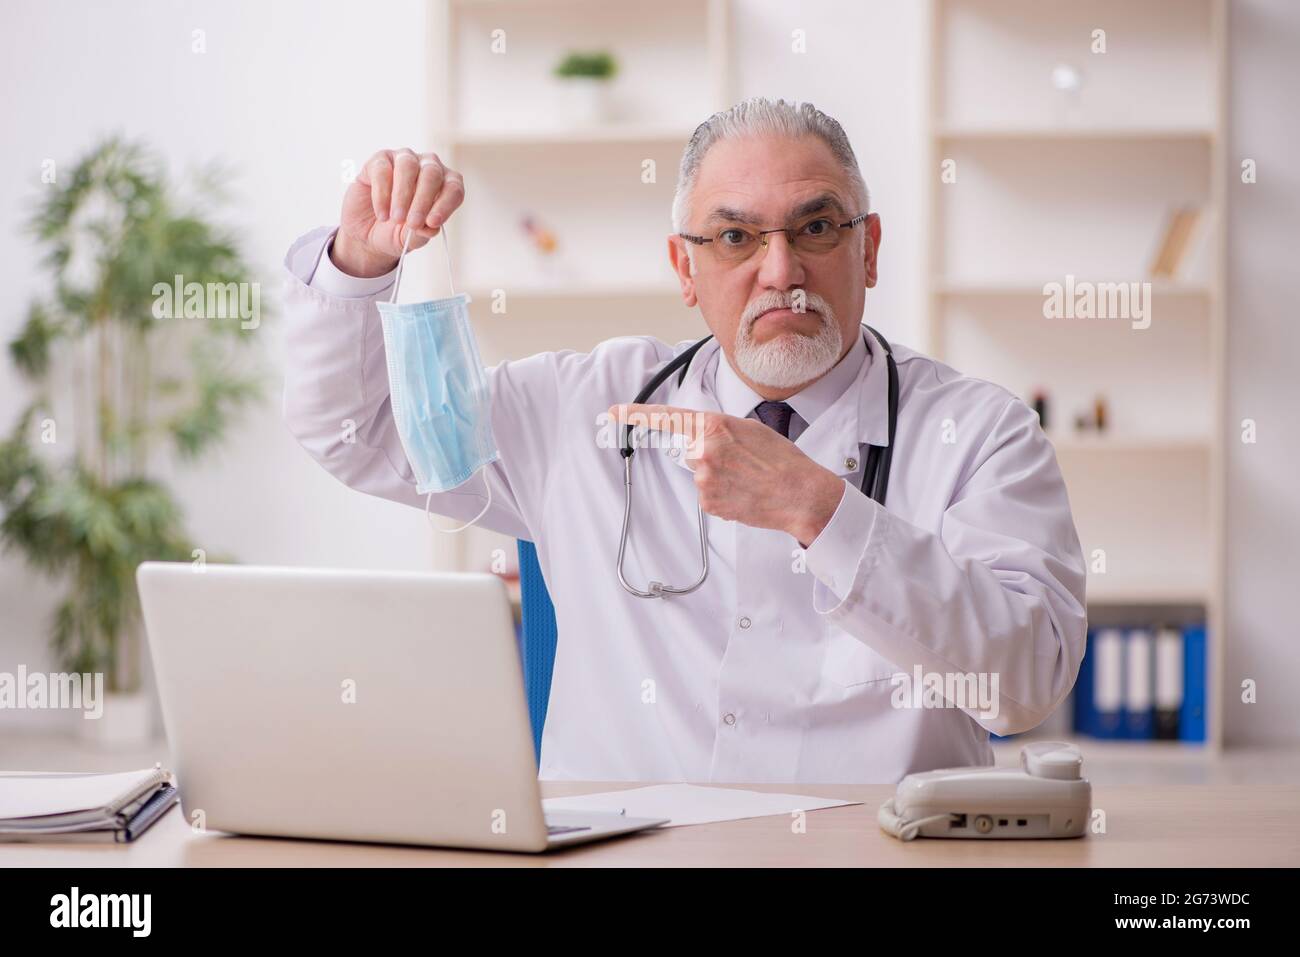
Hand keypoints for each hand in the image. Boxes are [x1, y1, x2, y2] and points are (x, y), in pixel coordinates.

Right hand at [332, 148, 464, 277]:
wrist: (367, 232)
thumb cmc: (396, 231)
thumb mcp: (412, 239)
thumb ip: (423, 232)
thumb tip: (430, 227)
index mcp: (444, 185)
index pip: (454, 188)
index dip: (446, 205)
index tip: (433, 223)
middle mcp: (427, 167)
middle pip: (432, 174)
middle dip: (423, 201)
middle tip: (412, 223)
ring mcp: (404, 159)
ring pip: (408, 166)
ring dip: (402, 195)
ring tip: (396, 219)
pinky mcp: (379, 160)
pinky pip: (382, 169)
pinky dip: (382, 194)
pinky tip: (382, 214)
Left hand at [610, 403, 846, 546]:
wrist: (801, 494)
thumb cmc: (782, 460)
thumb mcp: (750, 429)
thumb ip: (718, 429)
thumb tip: (700, 437)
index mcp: (714, 426)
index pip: (666, 417)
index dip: (637, 414)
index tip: (615, 412)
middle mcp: (703, 451)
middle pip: (691, 450)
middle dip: (710, 455)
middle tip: (742, 462)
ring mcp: (704, 479)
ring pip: (700, 473)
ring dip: (719, 476)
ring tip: (748, 477)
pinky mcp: (708, 502)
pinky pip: (708, 494)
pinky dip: (723, 494)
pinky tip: (744, 492)